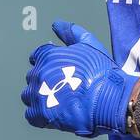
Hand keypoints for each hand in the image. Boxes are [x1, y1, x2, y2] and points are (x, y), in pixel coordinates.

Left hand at [22, 21, 138, 137]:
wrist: (110, 99)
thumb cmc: (102, 72)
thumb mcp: (89, 45)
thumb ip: (71, 32)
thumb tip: (56, 24)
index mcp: (48, 55)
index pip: (36, 56)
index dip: (47, 63)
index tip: (59, 71)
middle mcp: (39, 73)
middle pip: (33, 76)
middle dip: (44, 81)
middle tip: (63, 87)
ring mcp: (39, 94)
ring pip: (28, 95)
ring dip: (40, 97)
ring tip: (58, 101)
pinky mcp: (41, 114)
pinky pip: (31, 115)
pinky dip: (40, 115)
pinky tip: (54, 113)